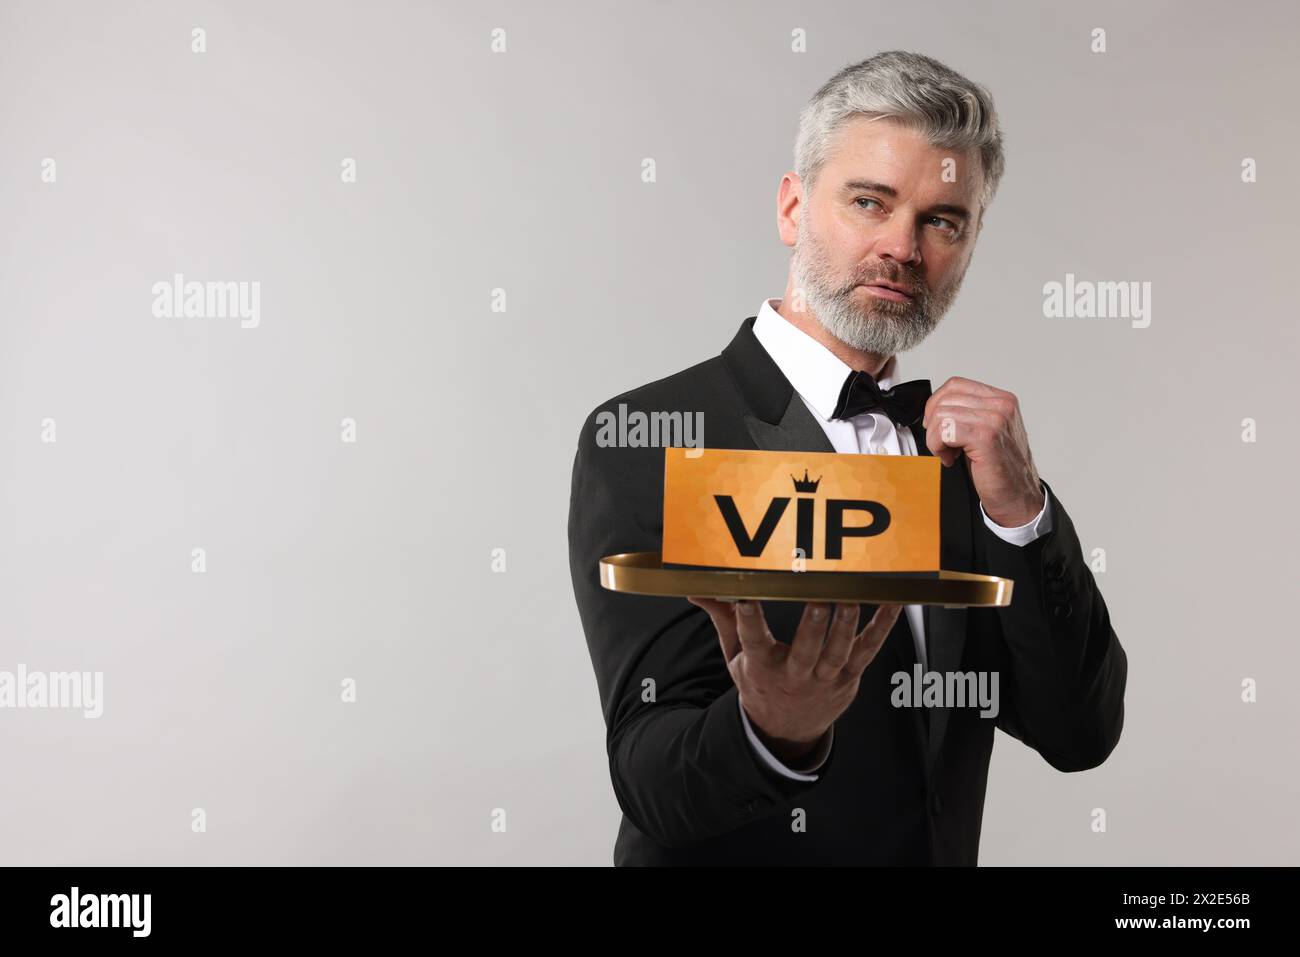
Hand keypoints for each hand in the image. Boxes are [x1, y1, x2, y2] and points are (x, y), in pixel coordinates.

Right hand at [687, 598, 902, 763]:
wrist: (787, 730)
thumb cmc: (760, 683)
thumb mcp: (735, 657)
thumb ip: (723, 618)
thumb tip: (696, 589)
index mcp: (762, 667)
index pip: (752, 640)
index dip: (749, 618)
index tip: (747, 597)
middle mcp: (795, 675)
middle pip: (806, 650)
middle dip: (813, 625)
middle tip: (819, 600)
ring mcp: (825, 678)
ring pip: (838, 652)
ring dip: (846, 626)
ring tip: (852, 600)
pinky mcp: (849, 677)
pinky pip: (869, 650)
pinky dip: (882, 627)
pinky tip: (893, 604)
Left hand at [922, 376, 1045, 526]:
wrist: (1017, 496)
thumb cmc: (999, 468)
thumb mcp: (985, 431)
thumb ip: (967, 414)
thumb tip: (934, 408)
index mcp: (1001, 400)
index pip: (955, 385)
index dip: (936, 405)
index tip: (936, 426)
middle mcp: (1001, 405)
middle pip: (945, 399)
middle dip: (934, 425)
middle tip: (944, 445)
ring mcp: (995, 419)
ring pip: (941, 415)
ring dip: (935, 439)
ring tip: (950, 454)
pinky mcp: (986, 437)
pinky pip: (944, 431)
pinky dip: (938, 447)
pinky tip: (951, 459)